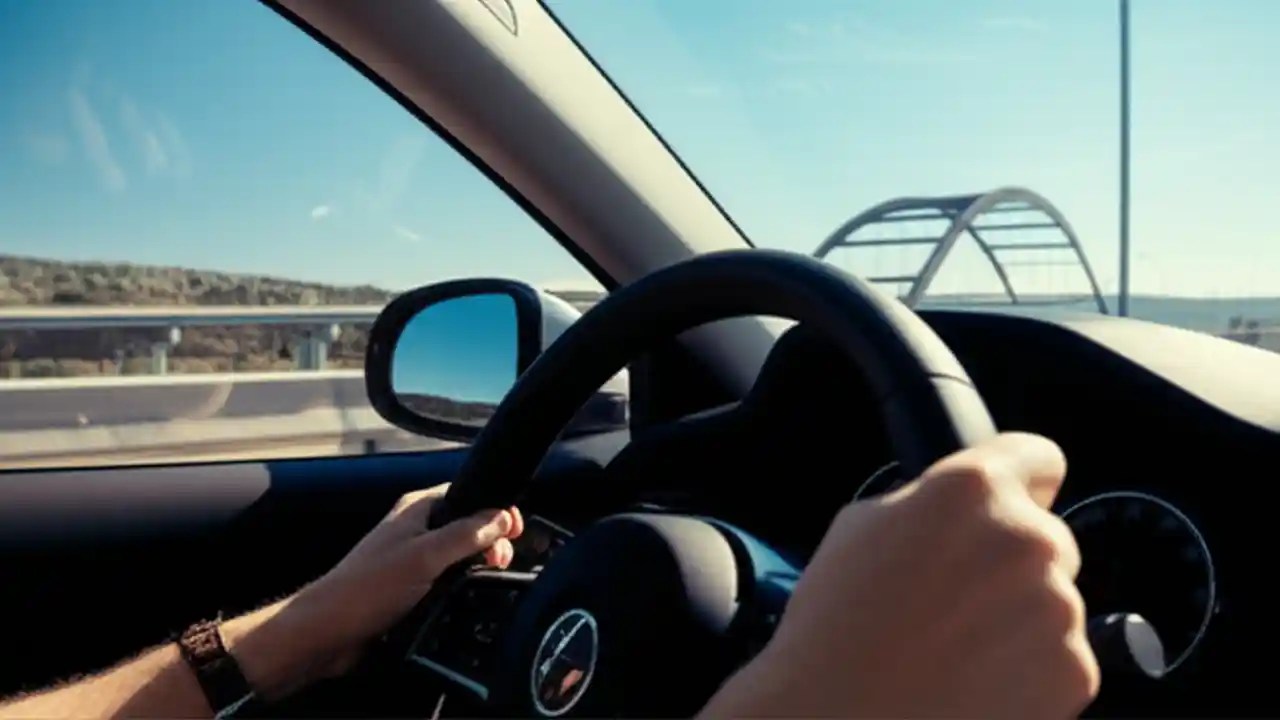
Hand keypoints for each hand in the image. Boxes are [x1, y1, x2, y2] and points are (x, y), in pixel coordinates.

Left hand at [224, 484, 522, 696]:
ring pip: (459, 556)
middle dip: (490, 541)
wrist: (329, 632)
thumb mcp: (426, 555)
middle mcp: (415, 529)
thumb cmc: (367, 588)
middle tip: (499, 561)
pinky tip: (465, 598)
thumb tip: (502, 516)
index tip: (514, 529)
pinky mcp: (410, 587)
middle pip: (468, 526)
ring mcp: (412, 559)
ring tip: (485, 579)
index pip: (467, 494)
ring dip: (476, 567)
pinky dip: (461, 587)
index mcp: (417, 509)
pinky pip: (446, 581)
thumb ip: (466, 533)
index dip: (494, 508)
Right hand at [703, 433, 1097, 718]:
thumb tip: (955, 508)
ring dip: (1019, 618)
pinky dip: (1028, 670)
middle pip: (1046, 537)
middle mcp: (1027, 539)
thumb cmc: (836, 626)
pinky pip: (1063, 657)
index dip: (1019, 481)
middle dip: (1010, 562)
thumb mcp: (861, 526)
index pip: (1038, 457)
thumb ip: (927, 502)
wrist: (840, 717)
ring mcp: (1057, 608)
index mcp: (972, 489)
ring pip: (1053, 601)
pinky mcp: (1074, 670)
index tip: (1011, 501)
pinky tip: (974, 678)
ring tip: (955, 646)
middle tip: (955, 598)